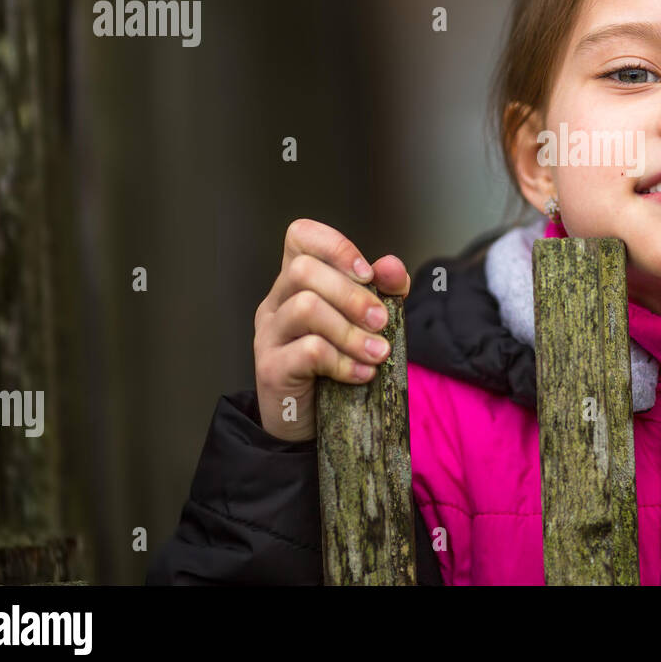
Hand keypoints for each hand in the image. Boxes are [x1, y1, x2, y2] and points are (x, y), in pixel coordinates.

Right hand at [253, 218, 411, 440]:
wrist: (310, 424)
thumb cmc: (338, 366)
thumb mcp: (366, 323)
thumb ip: (382, 291)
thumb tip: (391, 266)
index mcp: (296, 282)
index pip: (301, 236)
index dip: (335, 246)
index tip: (367, 273)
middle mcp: (276, 303)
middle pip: (305, 270)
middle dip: (353, 295)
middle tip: (382, 323)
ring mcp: (269, 335)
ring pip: (305, 307)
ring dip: (351, 330)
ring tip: (378, 353)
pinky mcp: (271, 369)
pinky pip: (309, 351)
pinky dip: (344, 361)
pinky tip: (363, 374)